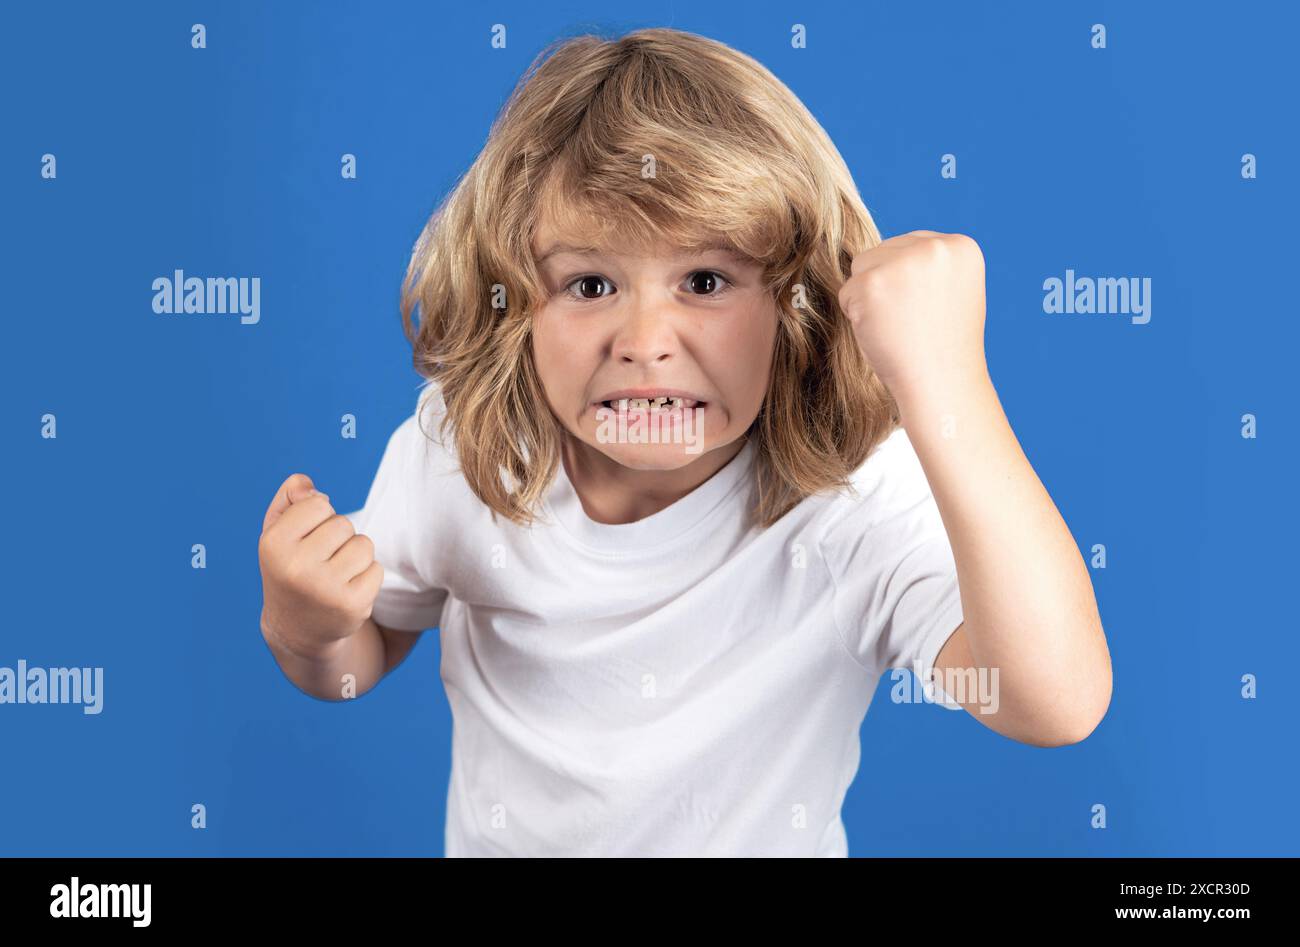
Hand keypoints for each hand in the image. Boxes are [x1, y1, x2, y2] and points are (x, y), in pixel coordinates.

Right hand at [257, 473, 382, 659]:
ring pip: (364, 544)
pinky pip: (376, 569)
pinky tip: (346, 590)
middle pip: (343, 524)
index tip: (305, 539)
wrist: (297, 628)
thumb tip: (306, 484)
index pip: (318, 503)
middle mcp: (296, 568)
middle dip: (338, 537)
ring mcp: (325, 589)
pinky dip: (367, 576)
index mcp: (273, 544)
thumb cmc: (289, 568)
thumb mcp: (278, 532)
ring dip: (355, 555)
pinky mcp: (352, 605)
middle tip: (320, 561)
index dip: (317, 517)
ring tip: (334, 574)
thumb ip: (289, 499)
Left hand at [837, 230, 988, 403]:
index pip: (909, 245)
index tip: (922, 310)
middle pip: (883, 252)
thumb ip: (928, 266)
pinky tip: (882, 333)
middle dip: (886, 285)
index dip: (907, 282)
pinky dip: (856, 316)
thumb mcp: (952, 292)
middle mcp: (934, 247)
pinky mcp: (871, 284)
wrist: (942, 385)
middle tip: (908, 322)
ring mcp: (902, 263)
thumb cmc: (944, 347)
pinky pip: (846, 292)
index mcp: (960, 247)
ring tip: (896, 326)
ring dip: (869, 298)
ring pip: (862, 268)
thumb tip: (887, 252)